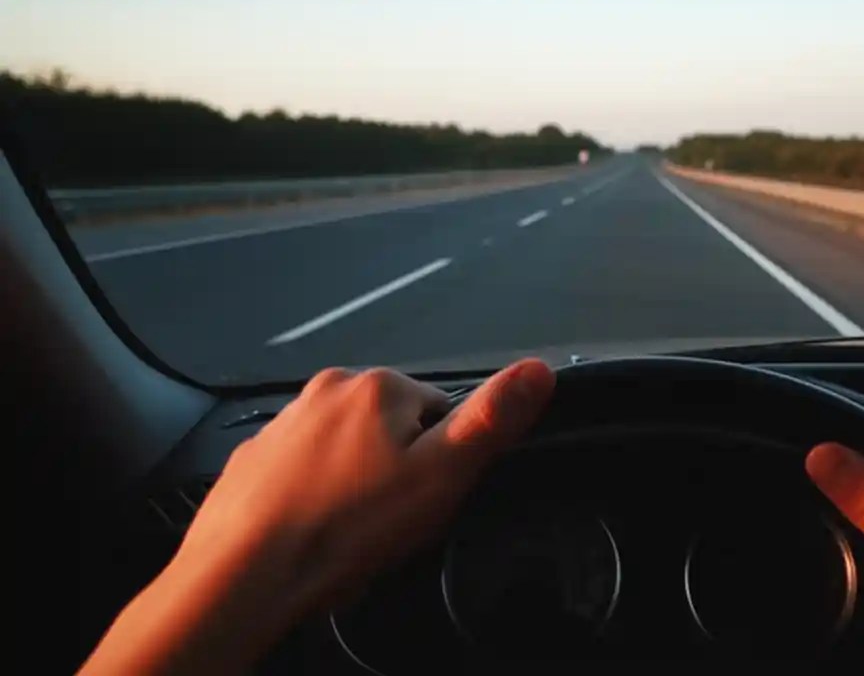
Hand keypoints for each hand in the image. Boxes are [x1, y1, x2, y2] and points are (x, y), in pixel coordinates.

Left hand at [81, 359, 554, 674]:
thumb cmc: (345, 530)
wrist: (242, 576)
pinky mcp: (252, 459)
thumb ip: (491, 421)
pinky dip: (314, 494)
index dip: (445, 460)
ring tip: (351, 531)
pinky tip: (313, 530)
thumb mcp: (440, 477)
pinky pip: (303, 470)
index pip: (442, 411)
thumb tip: (540, 369)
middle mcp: (328, 389)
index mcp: (380, 387)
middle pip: (392, 426)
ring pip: (346, 448)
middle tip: (391, 520)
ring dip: (356, 479)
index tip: (429, 499)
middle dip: (398, 467)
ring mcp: (284, 422)